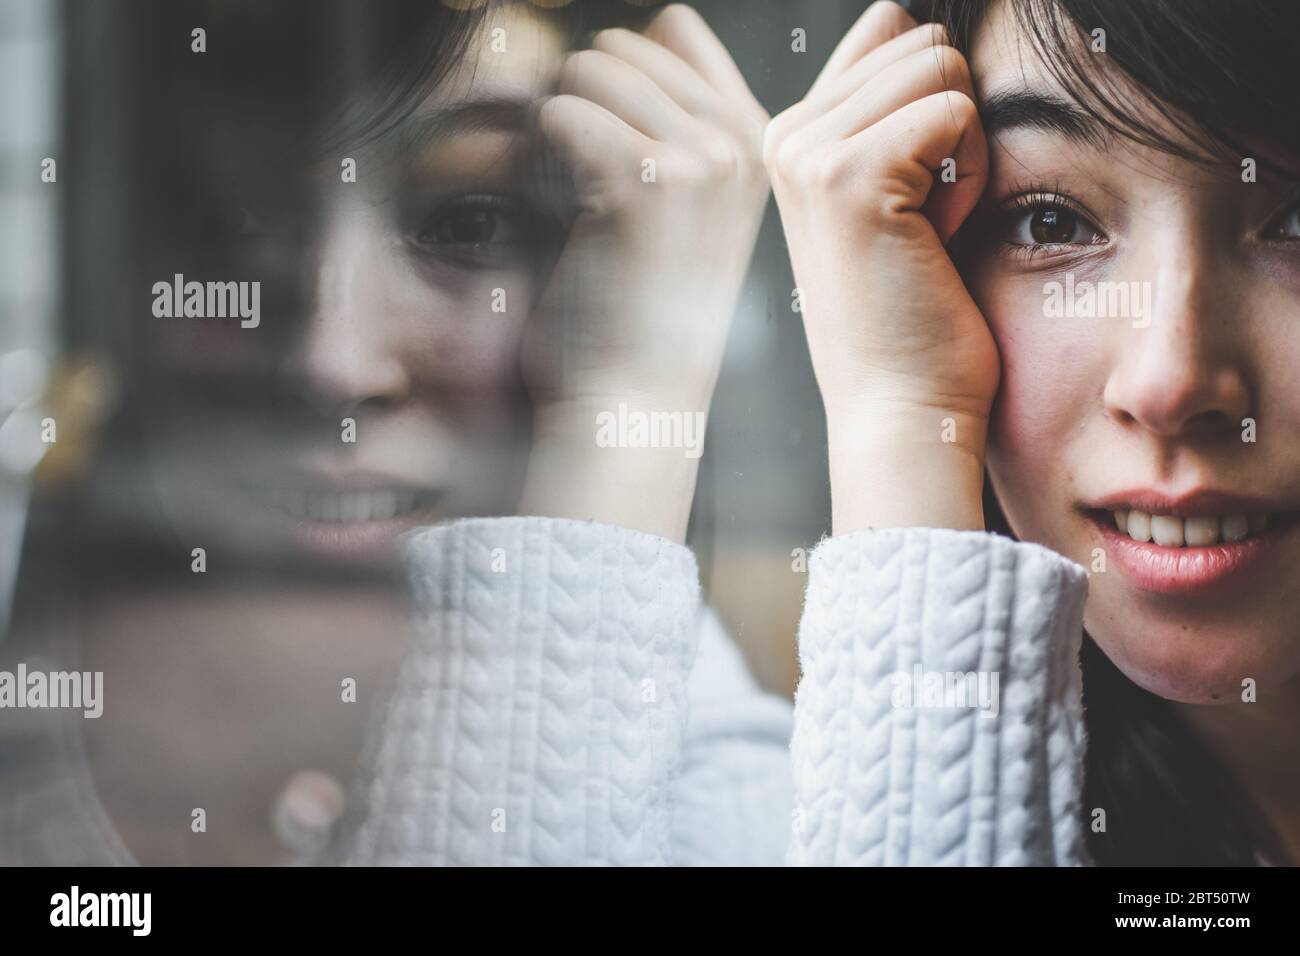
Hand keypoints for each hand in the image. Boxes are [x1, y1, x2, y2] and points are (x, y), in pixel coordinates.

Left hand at [518, 4, 768, 541]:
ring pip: (590, 70)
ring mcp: (701, 157)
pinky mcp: (645, 179)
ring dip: (556, 124)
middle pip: (624, 44)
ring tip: (568, 195)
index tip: (600, 144)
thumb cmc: (642, 311)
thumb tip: (646, 28)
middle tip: (575, 178)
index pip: (676, 30)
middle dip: (580, 99)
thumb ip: (676, 116)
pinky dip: (537, 158)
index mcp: (755, 142)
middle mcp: (740, 142)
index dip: (618, 77)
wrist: (633, 402)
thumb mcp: (684, 204)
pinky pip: (560, 113)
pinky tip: (559, 213)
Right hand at [765, 1, 996, 533]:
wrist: (901, 410)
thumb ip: (893, 112)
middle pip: (919, 39)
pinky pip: (954, 110)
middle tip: (928, 216)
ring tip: (932, 225)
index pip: (888, 30)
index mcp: (791, 138)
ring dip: (965, 145)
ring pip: (939, 63)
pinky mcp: (846, 177)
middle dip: (953, 120)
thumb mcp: (896, 197)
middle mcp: (784, 136)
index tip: (921, 191)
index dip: (936, 99)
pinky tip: (940, 234)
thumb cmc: (915, 318)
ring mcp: (807, 154)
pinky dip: (971, 172)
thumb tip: (921, 26)